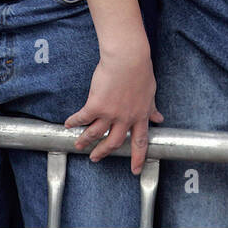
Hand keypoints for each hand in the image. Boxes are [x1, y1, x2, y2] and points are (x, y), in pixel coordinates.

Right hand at [65, 49, 162, 173]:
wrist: (128, 58)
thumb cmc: (140, 70)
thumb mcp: (150, 92)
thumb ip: (151, 108)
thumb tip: (159, 118)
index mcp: (140, 116)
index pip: (140, 142)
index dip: (138, 157)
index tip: (135, 169)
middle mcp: (125, 118)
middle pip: (114, 142)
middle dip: (104, 152)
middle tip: (96, 158)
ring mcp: (110, 113)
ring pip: (96, 134)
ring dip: (86, 141)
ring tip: (78, 145)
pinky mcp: (96, 105)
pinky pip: (83, 118)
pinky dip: (74, 122)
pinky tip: (68, 124)